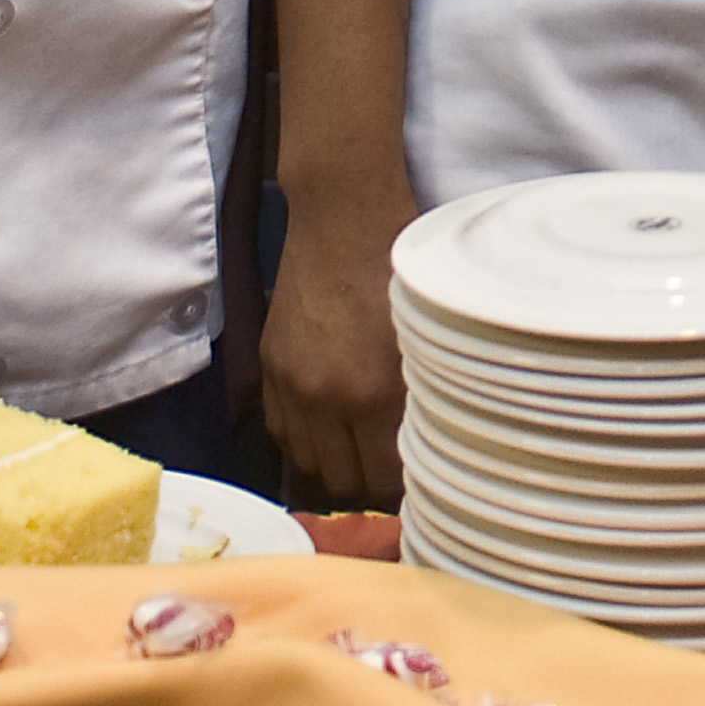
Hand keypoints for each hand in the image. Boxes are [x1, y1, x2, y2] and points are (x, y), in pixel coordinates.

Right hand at [260, 177, 415, 504]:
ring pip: (310, 462)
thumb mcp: (428, 337)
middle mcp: (325, 398)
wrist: (343, 216)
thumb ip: (427, 397)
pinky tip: (331, 431)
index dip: (407, 490)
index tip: (424, 484)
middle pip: (345, 481)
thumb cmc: (401, 267)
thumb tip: (435, 447)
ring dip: (337, 467)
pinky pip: (281, 431)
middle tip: (397, 473)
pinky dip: (306, 441)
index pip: (386, 479)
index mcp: (373, 394)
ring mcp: (291, 384)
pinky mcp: (269, 367)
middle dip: (373, 486)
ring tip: (365, 455)